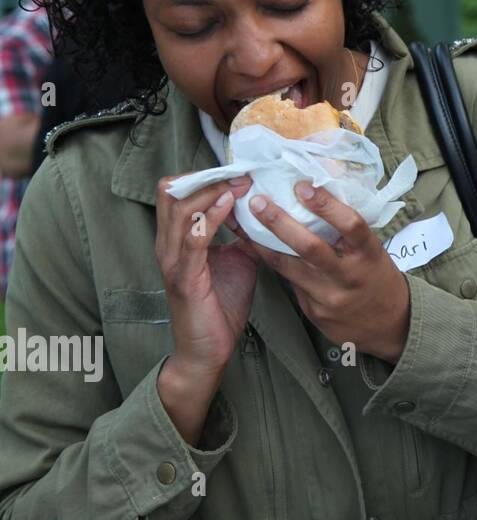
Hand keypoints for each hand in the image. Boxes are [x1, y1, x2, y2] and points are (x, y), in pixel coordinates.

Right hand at [155, 174, 257, 380]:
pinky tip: (230, 204)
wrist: (209, 350)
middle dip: (208, 176)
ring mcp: (174, 261)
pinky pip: (193, 240)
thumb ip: (242, 236)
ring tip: (240, 182)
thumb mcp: (237, 260)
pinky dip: (210, 217)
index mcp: (178, 239)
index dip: (205, 175)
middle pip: (173, 193)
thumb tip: (265, 212)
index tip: (239, 169)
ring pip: (179, 210)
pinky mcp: (184, 279)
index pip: (178, 192)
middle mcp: (169, 245)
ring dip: (212, 191)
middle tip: (242, 171)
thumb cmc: (221, 306)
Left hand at [235, 181, 410, 361]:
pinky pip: (289, 283)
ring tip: (244, 223)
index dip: (326, 205)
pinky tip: (257, 249)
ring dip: (263, 243)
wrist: (389, 324)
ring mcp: (329, 297)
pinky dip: (272, 264)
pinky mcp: (313, 311)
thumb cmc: (377, 277)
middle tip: (258, 202)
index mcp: (369, 255)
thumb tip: (316, 199)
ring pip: (288, 267)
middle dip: (280, 222)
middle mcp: (349, 276)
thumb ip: (349, 233)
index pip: (351, 225)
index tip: (303, 186)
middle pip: (310, 247)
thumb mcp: (374, 252)